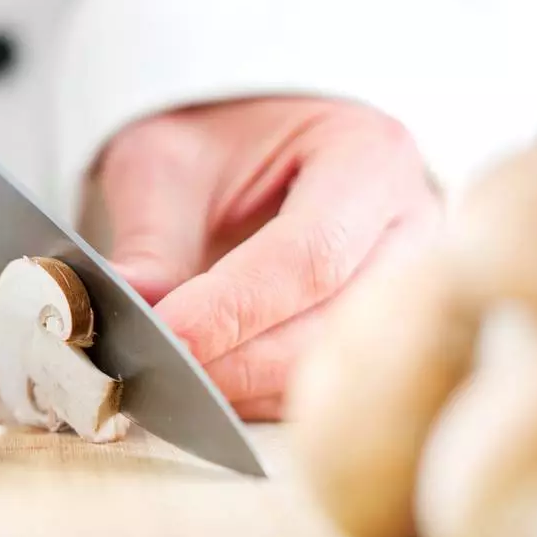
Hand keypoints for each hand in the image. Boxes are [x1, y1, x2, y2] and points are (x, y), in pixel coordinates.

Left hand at [98, 97, 442, 420]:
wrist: (244, 142)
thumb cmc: (212, 140)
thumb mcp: (166, 163)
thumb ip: (152, 239)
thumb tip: (126, 305)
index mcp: (369, 157)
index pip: (312, 253)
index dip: (236, 307)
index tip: (169, 336)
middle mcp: (410, 227)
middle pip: (334, 326)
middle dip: (240, 362)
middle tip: (160, 372)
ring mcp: (408, 290)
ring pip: (336, 370)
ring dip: (247, 389)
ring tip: (172, 380)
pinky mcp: (381, 336)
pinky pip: (326, 386)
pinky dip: (259, 397)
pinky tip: (205, 386)